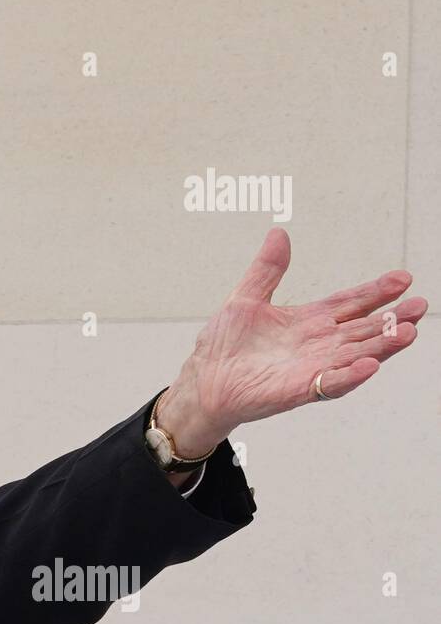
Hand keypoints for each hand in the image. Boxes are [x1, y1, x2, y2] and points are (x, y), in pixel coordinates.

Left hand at [158, 228, 427, 457]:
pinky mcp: (300, 389)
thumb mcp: (245, 298)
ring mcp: (312, 367)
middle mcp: (318, 344)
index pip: (351, 303)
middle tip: (419, 305)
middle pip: (364, 329)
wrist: (203, 380)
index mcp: (309, 321)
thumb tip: (279, 234)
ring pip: (357, 355)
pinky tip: (370, 365)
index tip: (403, 278)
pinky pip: (331, 383)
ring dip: (383, 345)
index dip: (376, 292)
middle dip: (393, 318)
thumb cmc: (223, 345)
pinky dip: (351, 375)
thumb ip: (266, 269)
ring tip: (408, 332)